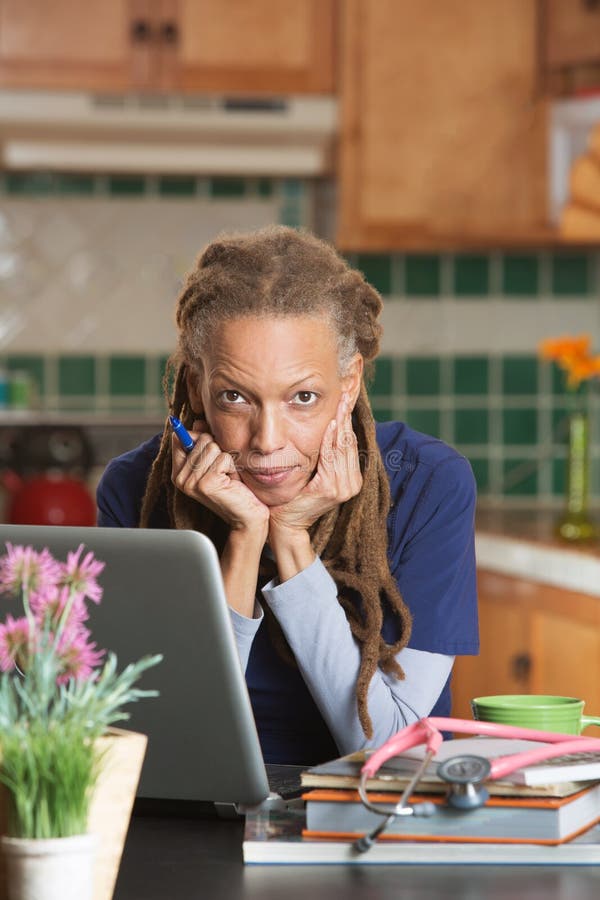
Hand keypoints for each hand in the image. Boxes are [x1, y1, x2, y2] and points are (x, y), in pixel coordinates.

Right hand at [171, 422, 268, 535]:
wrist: (246, 516)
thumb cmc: (234, 488)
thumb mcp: (217, 463)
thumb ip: (205, 443)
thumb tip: (198, 422)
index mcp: (178, 472)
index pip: (180, 437)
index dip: (200, 437)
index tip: (212, 449)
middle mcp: (180, 478)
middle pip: (201, 439)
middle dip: (219, 451)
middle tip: (223, 472)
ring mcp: (191, 482)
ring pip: (212, 446)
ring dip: (227, 459)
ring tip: (228, 477)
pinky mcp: (206, 483)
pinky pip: (223, 457)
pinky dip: (232, 466)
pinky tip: (232, 481)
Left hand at [268, 393, 362, 537]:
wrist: (284, 525)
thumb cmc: (291, 497)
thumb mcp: (309, 471)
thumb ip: (320, 453)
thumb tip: (324, 425)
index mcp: (349, 476)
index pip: (349, 439)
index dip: (349, 415)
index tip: (348, 392)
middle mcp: (352, 482)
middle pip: (349, 438)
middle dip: (348, 411)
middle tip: (350, 386)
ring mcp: (344, 486)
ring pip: (342, 445)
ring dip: (342, 420)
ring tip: (343, 398)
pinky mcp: (332, 489)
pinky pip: (331, 457)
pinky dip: (330, 439)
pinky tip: (331, 423)